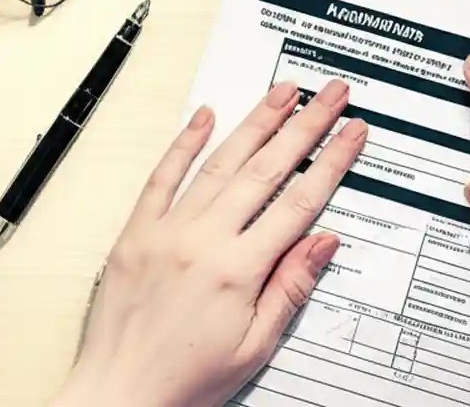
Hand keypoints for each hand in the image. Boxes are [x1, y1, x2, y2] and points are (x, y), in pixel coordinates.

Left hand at [50, 79, 366, 406]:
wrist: (119, 395)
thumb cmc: (185, 380)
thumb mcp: (255, 346)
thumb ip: (290, 287)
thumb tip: (324, 241)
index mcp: (238, 271)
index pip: (299, 203)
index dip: (331, 162)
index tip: (351, 132)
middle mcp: (202, 241)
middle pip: (266, 170)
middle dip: (304, 126)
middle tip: (329, 95)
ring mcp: (166, 232)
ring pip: (219, 164)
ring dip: (255, 123)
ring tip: (282, 92)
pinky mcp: (135, 233)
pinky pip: (161, 178)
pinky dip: (183, 144)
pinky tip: (204, 116)